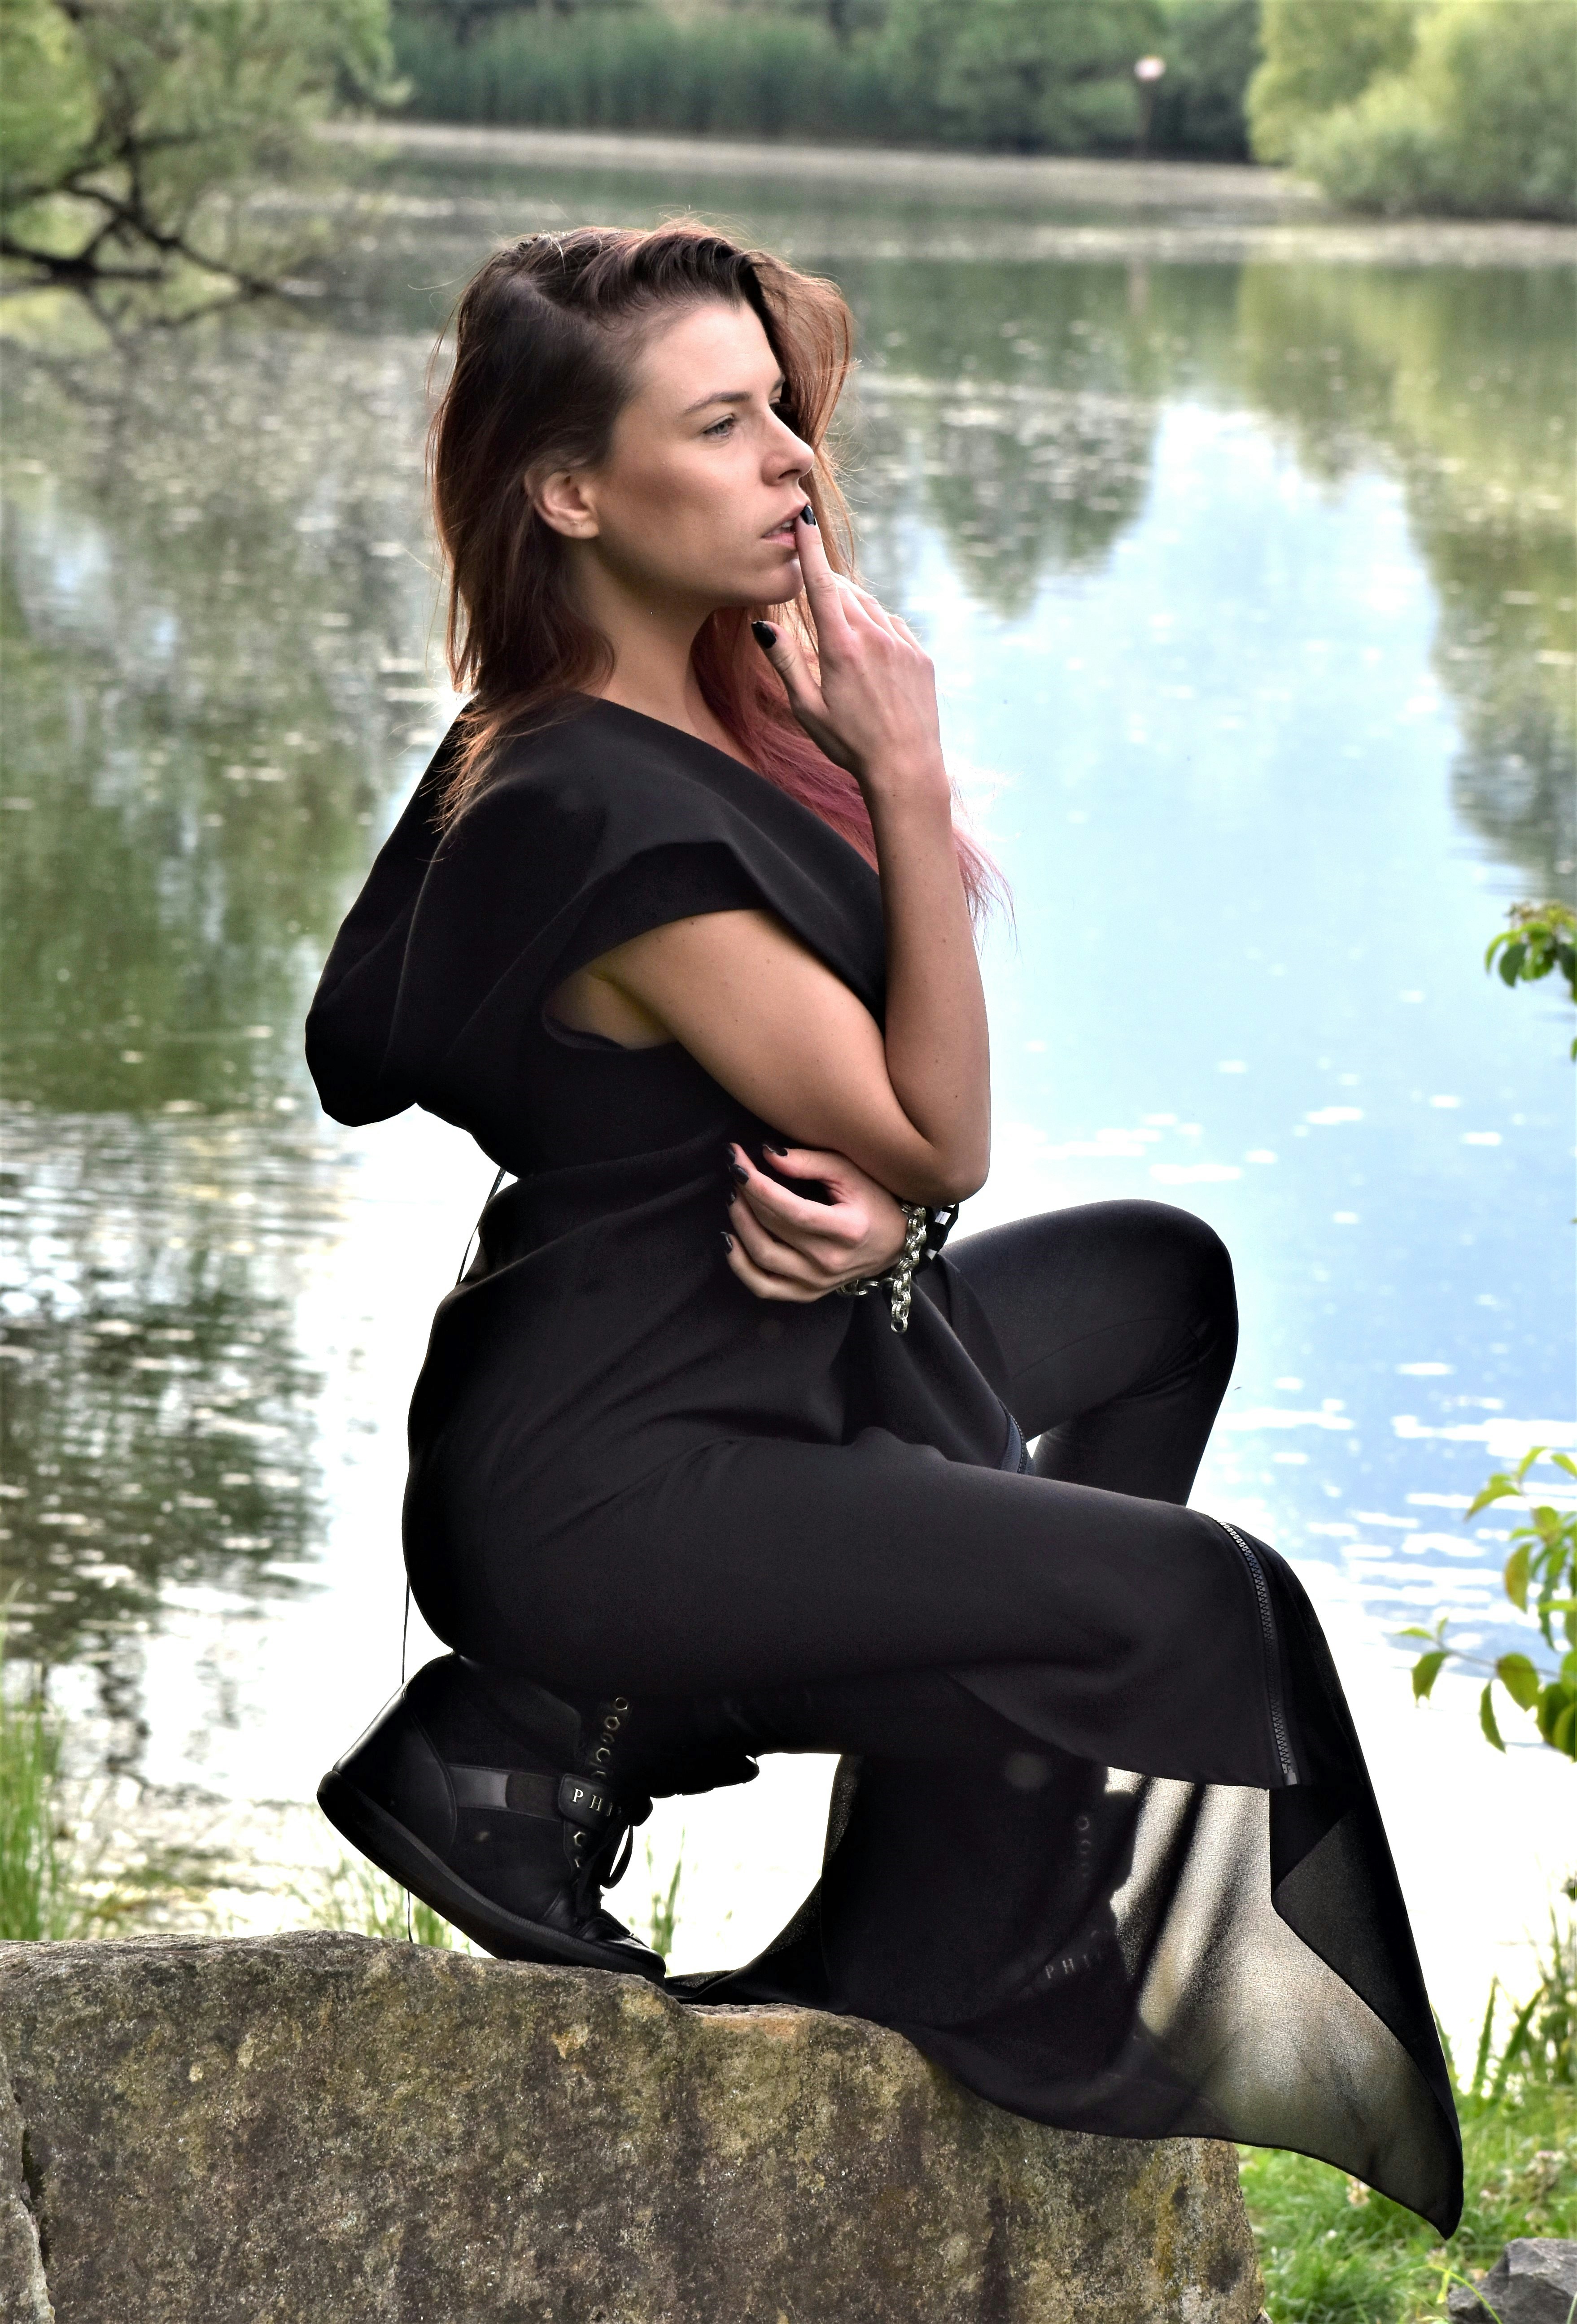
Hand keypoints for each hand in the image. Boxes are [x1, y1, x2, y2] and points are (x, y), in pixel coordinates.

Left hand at [723, 1141, 909, 1304]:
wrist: (895, 1243)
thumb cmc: (874, 1201)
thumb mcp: (850, 1173)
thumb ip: (810, 1162)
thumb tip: (767, 1154)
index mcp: (847, 1230)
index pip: (790, 1209)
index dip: (757, 1183)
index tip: (737, 1159)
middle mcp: (830, 1261)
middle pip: (773, 1227)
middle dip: (747, 1194)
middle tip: (738, 1170)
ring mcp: (817, 1282)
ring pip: (762, 1257)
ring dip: (740, 1224)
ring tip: (734, 1198)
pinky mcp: (807, 1293)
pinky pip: (763, 1287)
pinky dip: (740, 1266)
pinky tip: (730, 1240)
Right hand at [753, 508, 946, 805]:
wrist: (905, 767)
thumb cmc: (849, 743)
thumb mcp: (806, 708)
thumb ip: (785, 662)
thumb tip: (763, 626)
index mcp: (839, 647)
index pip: (821, 583)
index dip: (809, 548)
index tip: (803, 517)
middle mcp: (874, 637)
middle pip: (845, 592)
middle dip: (827, 586)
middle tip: (813, 592)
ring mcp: (901, 644)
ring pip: (870, 607)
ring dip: (852, 606)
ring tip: (839, 630)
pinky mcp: (920, 656)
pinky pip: (893, 626)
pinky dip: (876, 626)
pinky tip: (868, 650)